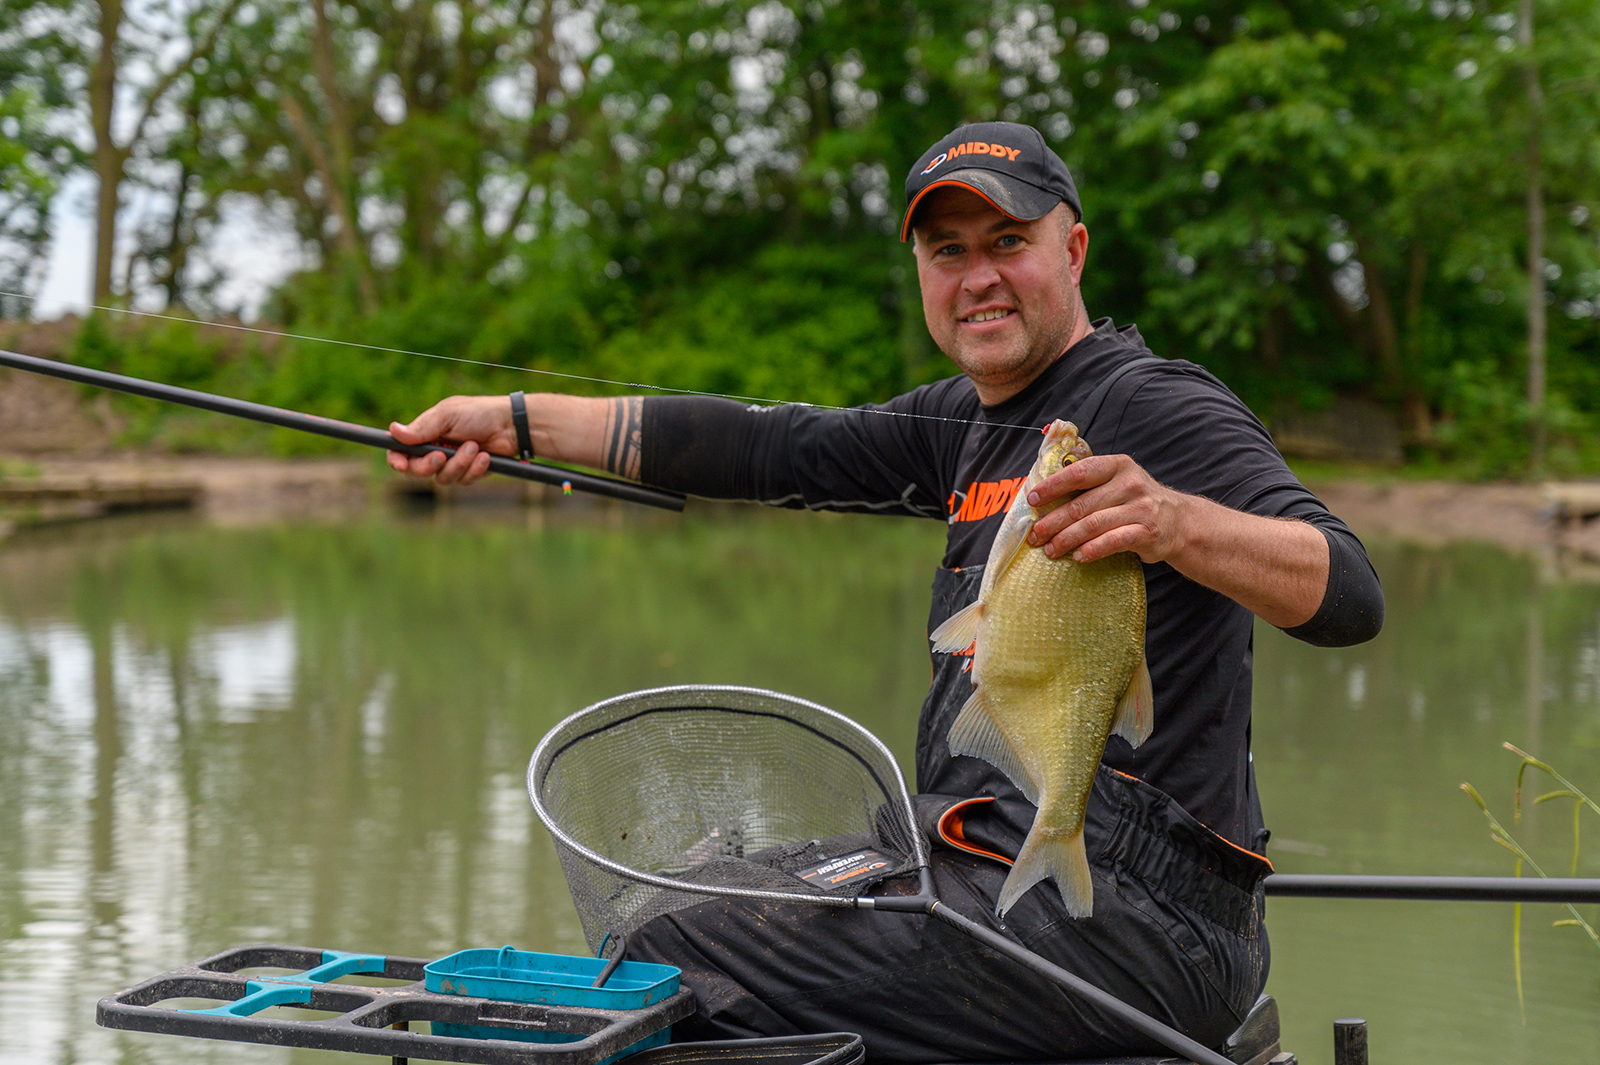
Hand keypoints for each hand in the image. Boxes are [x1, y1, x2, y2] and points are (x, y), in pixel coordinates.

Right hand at [386, 395, 514, 485]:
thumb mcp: (448, 415)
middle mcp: (436, 450)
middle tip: (442, 455)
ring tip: (474, 446)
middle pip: (416, 471)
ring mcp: (452, 463)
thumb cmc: (479, 413)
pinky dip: (474, 469)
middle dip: (428, 466)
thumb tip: (393, 430)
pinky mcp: (469, 473)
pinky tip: (485, 456)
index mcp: (426, 433)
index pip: (400, 451)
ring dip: (459, 463)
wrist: (511, 425)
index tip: (401, 464)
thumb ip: (422, 427)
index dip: (397, 460)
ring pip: (443, 479)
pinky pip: (463, 481)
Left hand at [1024, 452, 1329, 627]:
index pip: (1079, 472)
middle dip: (1053, 521)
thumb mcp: (1117, 485)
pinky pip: (1115, 541)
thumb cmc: (1136, 505)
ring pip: (1094, 524)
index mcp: (1117, 465)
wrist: (1183, 524)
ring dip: (1067, 539)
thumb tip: (1040, 497)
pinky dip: (1094, 550)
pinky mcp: (1149, 531)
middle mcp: (1130, 482)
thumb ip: (1087, 486)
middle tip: (1034, 536)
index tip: (1031, 498)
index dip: (1053, 485)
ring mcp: (1141, 506)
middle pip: (1082, 504)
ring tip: (1050, 551)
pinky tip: (1079, 557)